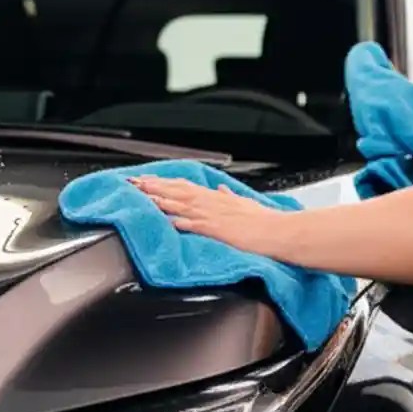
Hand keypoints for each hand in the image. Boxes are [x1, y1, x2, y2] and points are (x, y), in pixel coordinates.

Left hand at [129, 175, 289, 255]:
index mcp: (216, 198)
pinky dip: (181, 221)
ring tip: (142, 196)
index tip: (147, 180)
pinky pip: (195, 224)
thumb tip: (221, 190)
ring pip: (181, 203)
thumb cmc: (265, 222)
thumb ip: (230, 197)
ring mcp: (214, 215)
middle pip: (177, 191)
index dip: (164, 182)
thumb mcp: (245, 204)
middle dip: (154, 186)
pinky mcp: (218, 229)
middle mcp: (211, 203)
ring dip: (160, 199)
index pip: (184, 186)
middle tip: (134, 183)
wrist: (278, 231)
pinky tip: (168, 220)